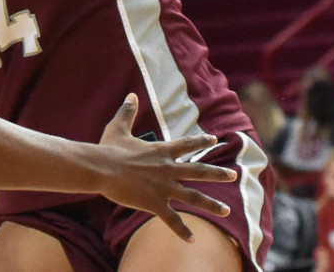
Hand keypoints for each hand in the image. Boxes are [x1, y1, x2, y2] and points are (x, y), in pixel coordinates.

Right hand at [94, 94, 237, 241]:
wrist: (100, 168)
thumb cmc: (108, 148)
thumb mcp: (118, 127)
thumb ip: (128, 112)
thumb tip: (131, 95)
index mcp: (161, 151)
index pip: (187, 145)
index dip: (201, 141)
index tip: (214, 139)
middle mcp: (168, 169)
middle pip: (199, 171)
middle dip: (218, 174)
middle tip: (234, 175)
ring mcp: (164, 187)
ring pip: (194, 197)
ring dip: (211, 205)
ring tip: (226, 211)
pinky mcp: (154, 203)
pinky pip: (172, 219)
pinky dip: (182, 230)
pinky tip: (193, 239)